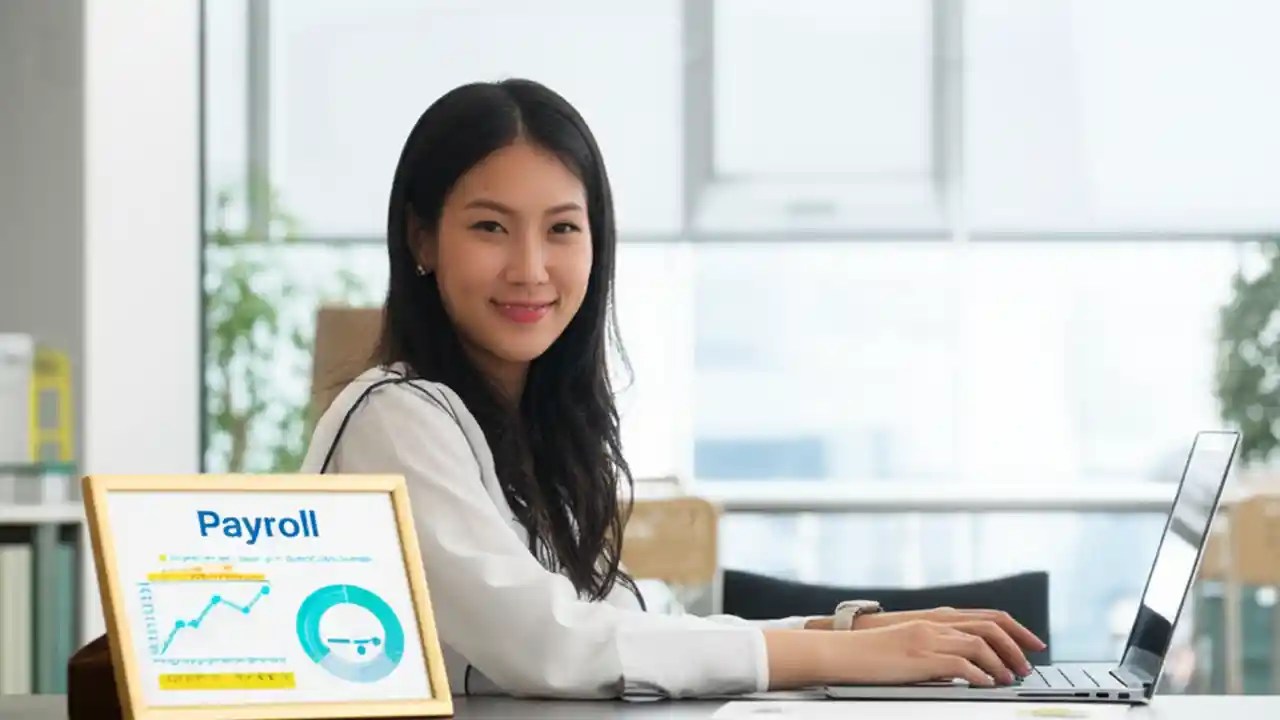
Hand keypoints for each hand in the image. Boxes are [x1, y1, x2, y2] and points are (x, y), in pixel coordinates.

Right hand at [821, 619, 1026, 686]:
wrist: (844, 649)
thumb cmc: (873, 652)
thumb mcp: (910, 644)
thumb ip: (938, 648)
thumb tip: (964, 666)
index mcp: (936, 619)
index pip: (987, 617)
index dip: (1015, 630)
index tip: (1032, 644)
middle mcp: (936, 624)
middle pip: (990, 626)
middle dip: (1016, 646)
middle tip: (1028, 666)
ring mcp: (928, 639)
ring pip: (979, 644)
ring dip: (1000, 663)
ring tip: (1008, 679)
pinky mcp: (920, 657)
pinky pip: (960, 664)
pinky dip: (978, 675)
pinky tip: (985, 685)